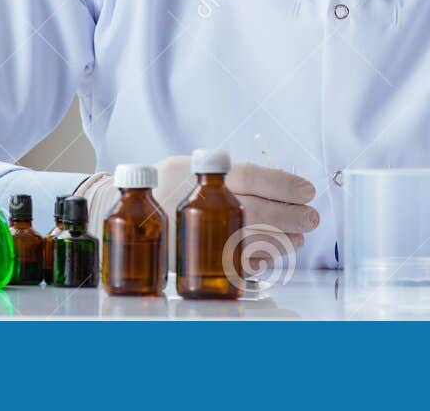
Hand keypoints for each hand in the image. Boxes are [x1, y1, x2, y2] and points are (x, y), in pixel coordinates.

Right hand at [79, 155, 319, 273]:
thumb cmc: (164, 186)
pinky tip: (275, 255)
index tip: (307, 190)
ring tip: (299, 237)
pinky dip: (259, 260)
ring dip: (279, 239)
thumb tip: (280, 183)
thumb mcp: (185, 166)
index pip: (246, 175)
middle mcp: (188, 200)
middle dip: (288, 214)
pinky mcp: (187, 259)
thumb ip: (224, 174)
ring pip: (246, 238)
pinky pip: (231, 263)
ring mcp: (187, 231)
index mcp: (189, 170)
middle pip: (252, 208)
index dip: (281, 183)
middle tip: (312, 217)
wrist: (117, 213)